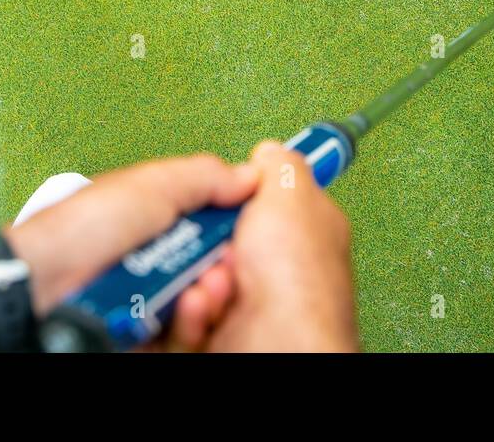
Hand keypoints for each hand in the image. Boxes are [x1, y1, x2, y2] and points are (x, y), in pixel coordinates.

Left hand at [5, 154, 256, 350]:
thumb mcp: (149, 185)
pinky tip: (185, 308)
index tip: (253, 228)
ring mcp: (154, 298)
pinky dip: (192, 325)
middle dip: (227, 264)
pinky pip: (187, 336)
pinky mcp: (150, 336)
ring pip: (207, 304)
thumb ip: (202, 176)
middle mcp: (160, 258)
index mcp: (161, 217)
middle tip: (223, 262)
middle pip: (218, 266)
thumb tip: (249, 173)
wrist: (41, 287)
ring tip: (201, 287)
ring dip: (211, 294)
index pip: (219, 223)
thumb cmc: (76, 231)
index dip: (238, 228)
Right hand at [207, 142, 358, 351]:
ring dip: (196, 273)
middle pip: (222, 234)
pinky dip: (191, 308)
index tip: (220, 194)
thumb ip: (280, 166)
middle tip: (213, 241)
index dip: (239, 195)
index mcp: (304, 228)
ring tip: (212, 279)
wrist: (278, 343)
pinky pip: (190, 310)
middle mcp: (278, 266)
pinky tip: (205, 304)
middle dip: (207, 237)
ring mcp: (249, 299)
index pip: (266, 198)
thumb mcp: (290, 197)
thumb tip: (270, 150)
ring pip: (199, 272)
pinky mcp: (222, 329)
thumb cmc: (296, 279)